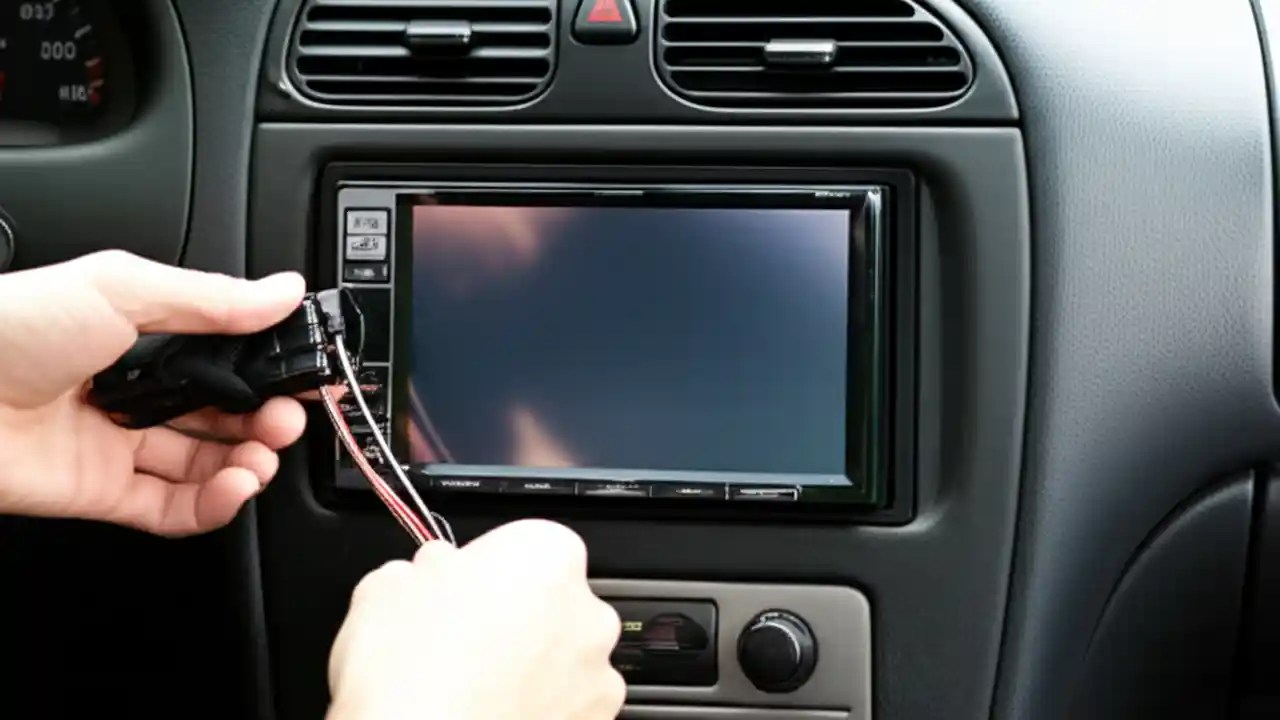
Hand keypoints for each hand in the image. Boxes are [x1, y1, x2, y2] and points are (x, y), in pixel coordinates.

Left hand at [0, 250, 307, 535]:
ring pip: (205, 467)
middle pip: (222, 416)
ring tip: (263, 457)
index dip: (268, 371)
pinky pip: (172, 510)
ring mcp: (116, 447)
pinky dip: (214, 506)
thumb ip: (210, 298)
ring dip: (248, 465)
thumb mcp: (120, 288)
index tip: (304, 376)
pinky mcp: (101, 495)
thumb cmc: (7, 327)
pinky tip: (235, 487)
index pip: (224, 359)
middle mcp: (131, 392)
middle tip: (289, 418)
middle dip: (265, 419)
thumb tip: (281, 292)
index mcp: (138, 336)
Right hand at [327, 520, 625, 719]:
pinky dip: (538, 709)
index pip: (524, 545)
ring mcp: (596, 675)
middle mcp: (586, 612)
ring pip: (563, 658)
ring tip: (471, 687)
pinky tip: (492, 712)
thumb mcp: (385, 588)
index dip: (485, 569)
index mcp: (547, 556)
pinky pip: (567, 706)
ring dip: (530, 666)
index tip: (458, 588)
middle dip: (514, 616)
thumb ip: (425, 568)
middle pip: (551, 601)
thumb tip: (430, 572)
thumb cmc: (410, 675)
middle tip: (460, 641)